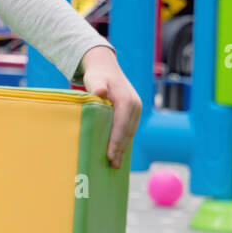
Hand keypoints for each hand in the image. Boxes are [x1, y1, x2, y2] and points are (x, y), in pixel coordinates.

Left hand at [80, 46, 140, 169]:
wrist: (106, 67)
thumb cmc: (98, 75)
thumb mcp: (95, 78)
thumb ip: (97, 86)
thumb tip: (100, 92)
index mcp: (126, 100)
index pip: (121, 125)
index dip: (115, 141)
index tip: (109, 155)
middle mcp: (135, 106)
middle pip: (127, 131)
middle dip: (120, 149)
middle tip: (112, 165)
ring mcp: (136, 110)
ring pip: (130, 132)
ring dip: (123, 148)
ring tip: (115, 163)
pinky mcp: (133, 113)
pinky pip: (130, 129)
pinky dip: (124, 141)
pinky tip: (118, 152)